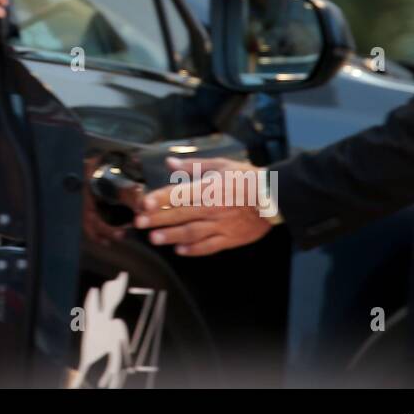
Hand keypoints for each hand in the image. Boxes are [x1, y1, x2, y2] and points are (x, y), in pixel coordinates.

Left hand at [135, 157, 274, 255]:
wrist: (274, 197)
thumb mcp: (219, 165)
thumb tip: (170, 162)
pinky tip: (180, 251)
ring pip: (191, 233)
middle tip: (139, 223)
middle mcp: (211, 208)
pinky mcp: (230, 239)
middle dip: (157, 219)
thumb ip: (192, 166)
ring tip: (154, 238)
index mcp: (208, 189)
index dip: (158, 199)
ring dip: (171, 236)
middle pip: (179, 215)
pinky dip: (193, 250)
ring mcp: (220, 226)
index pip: (178, 194)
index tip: (143, 204)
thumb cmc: (246, 178)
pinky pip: (209, 247)